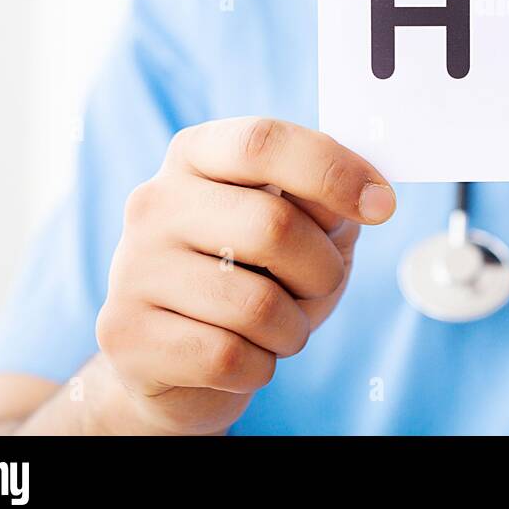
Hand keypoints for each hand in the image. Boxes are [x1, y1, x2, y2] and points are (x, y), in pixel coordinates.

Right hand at [94, 116, 395, 433]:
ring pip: (255, 305)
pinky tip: (243, 357)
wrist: (178, 361)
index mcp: (196, 156)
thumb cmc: (255, 280)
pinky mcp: (125, 334)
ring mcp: (132, 267)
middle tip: (320, 285)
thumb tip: (368, 196)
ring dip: (292, 328)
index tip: (382, 204)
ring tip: (279, 328)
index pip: (263, 142)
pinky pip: (228, 356)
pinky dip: (259, 366)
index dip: (332, 170)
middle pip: (272, 225)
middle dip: (321, 269)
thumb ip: (329, 204)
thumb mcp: (303, 231)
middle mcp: (154, 202)